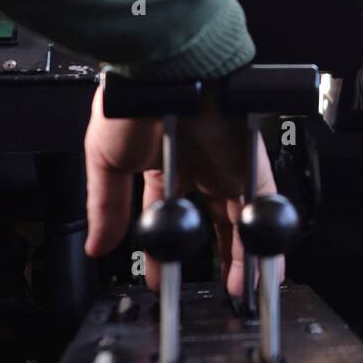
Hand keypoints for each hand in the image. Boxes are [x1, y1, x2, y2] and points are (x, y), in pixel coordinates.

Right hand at [83, 85, 276, 294]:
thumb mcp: (106, 162)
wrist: (162, 71)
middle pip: (216, 222)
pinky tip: (262, 266)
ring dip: (243, 259)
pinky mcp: (251, 164)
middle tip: (215, 292)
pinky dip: (266, 238)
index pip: (171, 217)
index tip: (162, 278)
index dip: (168, 250)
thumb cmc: (133, 100)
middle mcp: (202, 167)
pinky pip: (266, 207)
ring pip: (243, 221)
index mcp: (166, 165)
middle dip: (216, 259)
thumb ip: (106, 207)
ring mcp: (229, 167)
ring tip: (240, 291)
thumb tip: (96, 245)